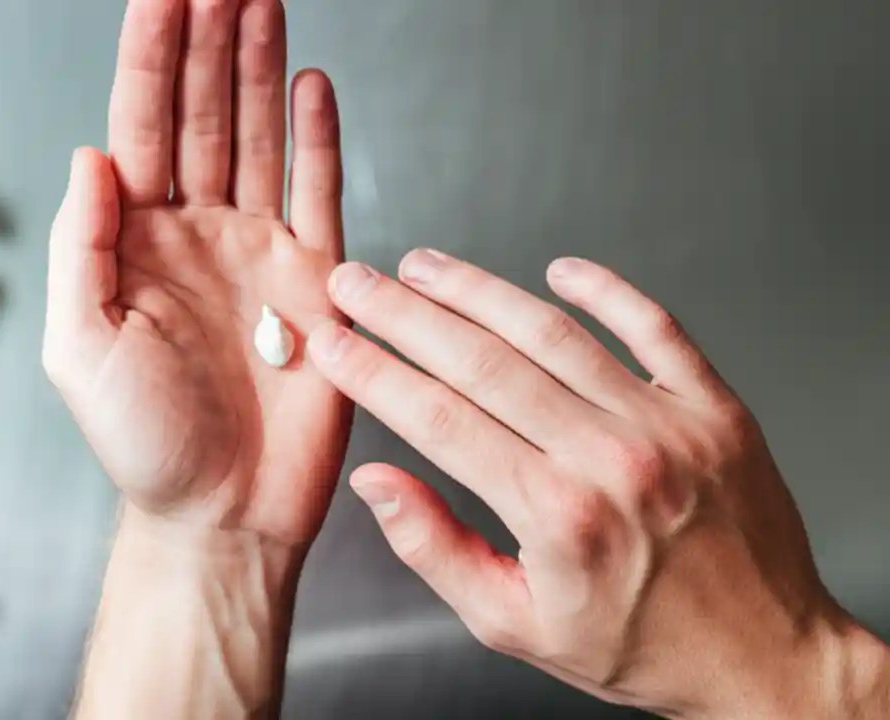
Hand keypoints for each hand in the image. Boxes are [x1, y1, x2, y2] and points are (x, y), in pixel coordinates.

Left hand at [43, 0, 346, 545]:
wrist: (221, 514)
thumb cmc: (144, 447)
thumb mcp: (80, 348)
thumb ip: (81, 246)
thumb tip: (90, 155)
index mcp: (136, 244)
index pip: (140, 127)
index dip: (150, 57)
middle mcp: (197, 235)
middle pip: (203, 114)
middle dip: (209, 40)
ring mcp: (258, 253)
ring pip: (259, 138)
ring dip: (259, 68)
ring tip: (261, 2)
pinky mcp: (315, 282)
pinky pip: (318, 193)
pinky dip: (317, 139)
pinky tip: (310, 85)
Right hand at [307, 251, 889, 718]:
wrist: (763, 659)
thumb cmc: (641, 648)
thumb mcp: (516, 625)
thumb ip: (436, 549)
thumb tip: (377, 481)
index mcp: (555, 514)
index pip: (437, 420)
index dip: (374, 373)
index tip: (335, 344)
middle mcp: (609, 457)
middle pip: (482, 361)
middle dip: (404, 315)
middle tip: (357, 284)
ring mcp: (666, 424)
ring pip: (553, 333)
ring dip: (478, 290)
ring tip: (426, 267)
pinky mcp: (712, 408)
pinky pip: (654, 328)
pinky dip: (606, 290)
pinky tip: (561, 269)